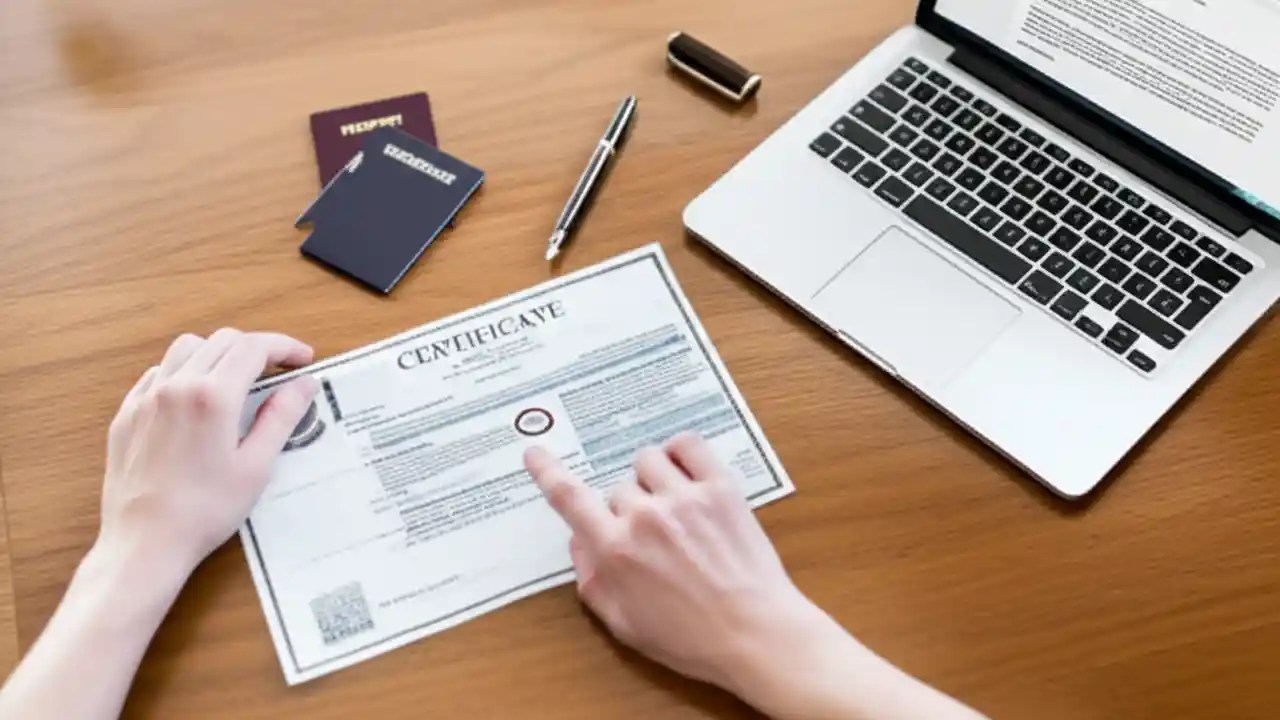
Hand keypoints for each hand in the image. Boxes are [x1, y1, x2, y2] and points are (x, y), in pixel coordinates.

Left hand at [99, 329, 318, 577]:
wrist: (145, 543)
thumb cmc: (204, 512)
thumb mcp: (256, 466)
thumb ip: (282, 417)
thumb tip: (304, 384)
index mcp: (213, 397)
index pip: (254, 347)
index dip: (284, 346)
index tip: (303, 358)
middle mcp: (177, 386)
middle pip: (222, 340)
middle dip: (256, 348)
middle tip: (278, 371)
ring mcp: (146, 398)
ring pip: (186, 348)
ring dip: (218, 353)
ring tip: (236, 380)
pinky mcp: (127, 415)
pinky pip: (157, 374)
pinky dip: (183, 372)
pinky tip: (195, 398)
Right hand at [523, 434, 840, 712]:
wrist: (755, 634)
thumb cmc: (691, 638)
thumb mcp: (624, 624)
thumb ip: (592, 580)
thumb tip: (579, 543)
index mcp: (615, 550)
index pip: (568, 498)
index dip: (547, 472)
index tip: (535, 452)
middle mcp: (645, 517)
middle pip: (616, 490)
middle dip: (626, 510)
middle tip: (652, 539)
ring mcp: (684, 498)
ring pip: (647, 461)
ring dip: (651, 479)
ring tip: (671, 506)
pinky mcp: (720, 488)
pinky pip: (688, 445)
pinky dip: (680, 450)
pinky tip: (683, 469)